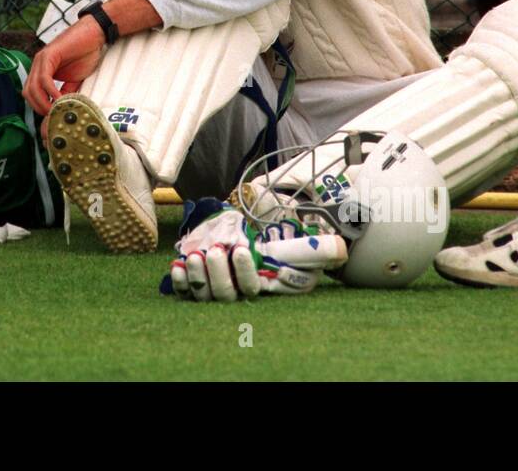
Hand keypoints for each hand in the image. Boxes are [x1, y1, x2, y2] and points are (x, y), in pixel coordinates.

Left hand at [22, 16, 104, 117]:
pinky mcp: (49, 55)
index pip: (31, 94)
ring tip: (56, 110)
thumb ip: (65, 93)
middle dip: (39, 108)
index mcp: (41, 71)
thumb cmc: (85, 53)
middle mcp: (37, 65)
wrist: (94, 34)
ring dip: (43, 102)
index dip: (39, 107)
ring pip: (32, 87)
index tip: (52, 117)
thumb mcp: (74, 80)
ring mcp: (41, 59)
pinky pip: (44, 78)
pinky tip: (60, 98)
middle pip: (27, 92)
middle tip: (53, 116)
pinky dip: (50, 91)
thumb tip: (61, 108)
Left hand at [164, 206, 346, 301]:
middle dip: (220, 275)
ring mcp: (219, 287)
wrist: (247, 221)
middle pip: (227, 296)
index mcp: (266, 284)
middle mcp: (242, 290)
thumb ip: (311, 241)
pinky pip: (187, 292)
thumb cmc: (272, 227)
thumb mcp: (291, 231)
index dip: (246, 273)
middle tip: (215, 251)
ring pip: (207, 295)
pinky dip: (180, 283)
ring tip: (195, 256)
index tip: (242, 248)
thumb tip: (340, 249)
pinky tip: (177, 267)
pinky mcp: (199, 283)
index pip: (255, 289)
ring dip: (199, 277)